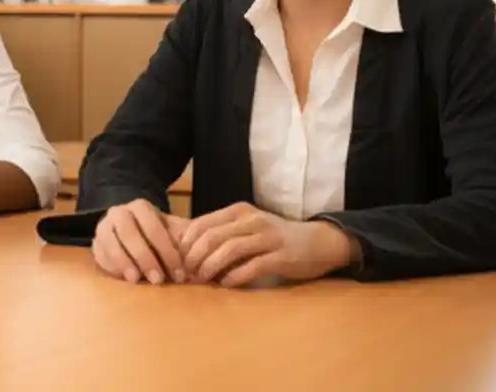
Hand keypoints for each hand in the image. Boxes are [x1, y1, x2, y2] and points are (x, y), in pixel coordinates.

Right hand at [92, 198, 190, 283]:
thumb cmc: (158, 236)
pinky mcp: (96, 243)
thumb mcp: (173, 233)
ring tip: (136, 279)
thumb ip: (183, 242)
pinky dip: (112, 266)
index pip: (154, 227)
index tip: (179, 274)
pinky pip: (100, 253)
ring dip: (125, 262)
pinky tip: (125, 278)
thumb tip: (195, 260)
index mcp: (141, 207)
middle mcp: (119, 212)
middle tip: (158, 280)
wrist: (132, 233)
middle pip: (129, 233)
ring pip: (110, 242)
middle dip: (144, 257)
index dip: (167, 252)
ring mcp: (104, 227)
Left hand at [179, 202, 357, 286]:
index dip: (185, 245)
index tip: (176, 262)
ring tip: (201, 281)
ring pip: (229, 249)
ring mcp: (268, 237)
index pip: (202, 224)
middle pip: (212, 237)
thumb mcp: (247, 228)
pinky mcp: (282, 256)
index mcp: (239, 211)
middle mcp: (252, 220)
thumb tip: (186, 252)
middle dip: (194, 258)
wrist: (319, 242)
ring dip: (210, 267)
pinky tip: (225, 284)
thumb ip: (222, 234)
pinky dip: (235, 276)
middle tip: (185, 276)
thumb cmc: (275, 238)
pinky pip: (252, 266)